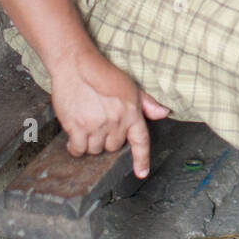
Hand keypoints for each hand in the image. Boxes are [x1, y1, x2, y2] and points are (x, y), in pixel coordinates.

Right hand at [50, 44, 170, 179]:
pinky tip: (74, 138)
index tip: (142, 173)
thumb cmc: (103, 73)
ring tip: (87, 126)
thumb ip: (148, 103)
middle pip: (114, 147)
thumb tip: (164, 113)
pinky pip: (78, 149)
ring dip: (91, 143)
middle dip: (107, 140)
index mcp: (132, 112)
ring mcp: (97, 125)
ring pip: (95, 149)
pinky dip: (76, 147)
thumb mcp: (131, 86)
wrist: (77, 65)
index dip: (142, 159)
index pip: (141, 141)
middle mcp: (116, 121)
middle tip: (100, 125)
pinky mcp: (78, 127)